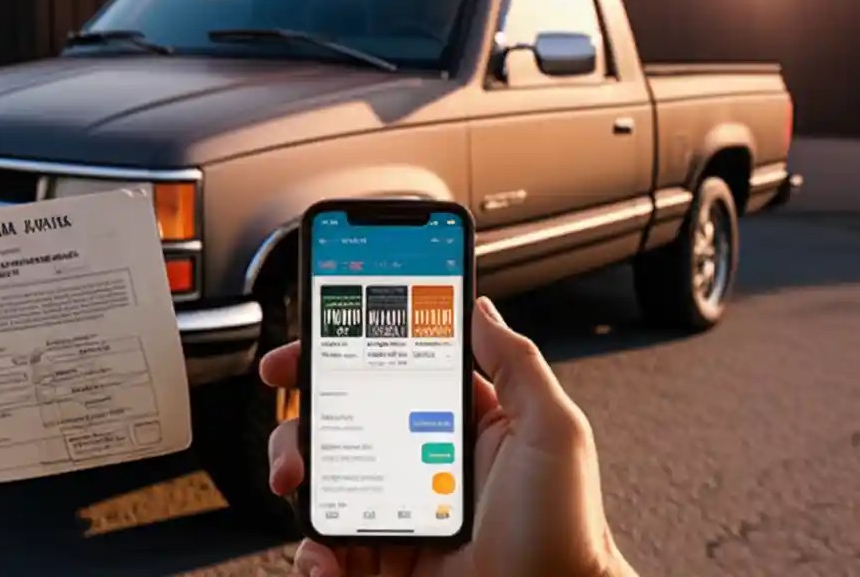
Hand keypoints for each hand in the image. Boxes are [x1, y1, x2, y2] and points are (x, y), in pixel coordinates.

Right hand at [261, 297, 636, 576]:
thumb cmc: (567, 531)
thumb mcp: (553, 431)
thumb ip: (516, 362)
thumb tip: (478, 307)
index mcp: (455, 424)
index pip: (386, 374)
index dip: (341, 355)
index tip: (308, 345)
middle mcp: (418, 464)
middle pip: (339, 425)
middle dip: (300, 420)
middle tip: (292, 424)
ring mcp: (395, 514)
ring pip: (322, 483)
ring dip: (298, 479)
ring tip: (299, 484)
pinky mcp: (382, 562)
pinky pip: (327, 551)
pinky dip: (312, 554)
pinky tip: (324, 556)